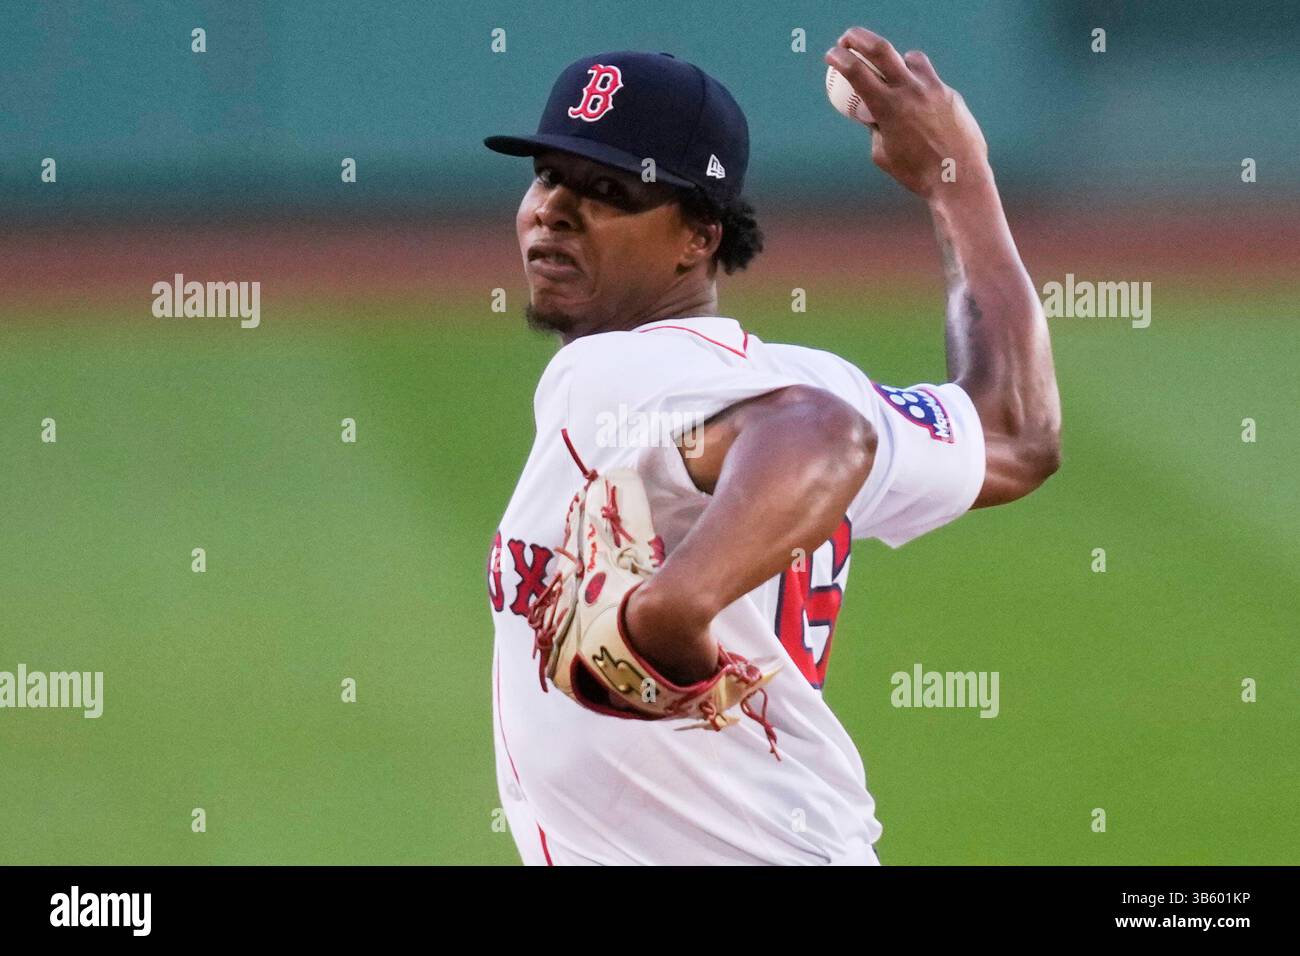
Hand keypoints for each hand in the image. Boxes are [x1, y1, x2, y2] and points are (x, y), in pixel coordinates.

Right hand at [825, 28, 989, 198]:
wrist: (957, 178)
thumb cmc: (915, 173)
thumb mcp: (882, 153)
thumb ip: (875, 127)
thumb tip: (871, 114)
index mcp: (887, 107)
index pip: (856, 71)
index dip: (839, 58)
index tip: (831, 54)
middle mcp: (910, 90)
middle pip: (880, 49)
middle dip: (859, 38)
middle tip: (848, 39)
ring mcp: (932, 88)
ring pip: (911, 58)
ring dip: (898, 61)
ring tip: (894, 77)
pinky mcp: (949, 94)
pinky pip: (930, 80)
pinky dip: (919, 86)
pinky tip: (920, 106)